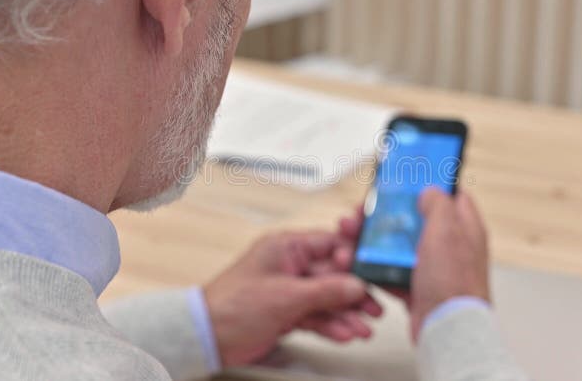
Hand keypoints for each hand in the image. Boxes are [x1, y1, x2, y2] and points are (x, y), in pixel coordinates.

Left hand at [204, 232, 382, 366]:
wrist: (207, 337)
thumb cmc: (232, 306)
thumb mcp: (286, 296)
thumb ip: (325, 291)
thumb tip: (355, 285)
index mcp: (285, 247)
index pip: (329, 244)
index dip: (353, 259)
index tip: (372, 273)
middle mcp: (288, 265)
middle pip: (332, 275)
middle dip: (354, 293)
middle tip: (374, 306)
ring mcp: (288, 289)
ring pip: (326, 298)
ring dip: (346, 313)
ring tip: (363, 327)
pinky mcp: (286, 311)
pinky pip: (316, 315)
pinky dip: (330, 324)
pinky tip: (345, 333)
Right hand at [337, 189, 489, 341]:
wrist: (447, 329)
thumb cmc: (454, 284)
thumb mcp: (446, 231)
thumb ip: (438, 204)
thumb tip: (430, 191)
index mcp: (463, 227)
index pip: (449, 196)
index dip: (427, 185)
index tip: (405, 181)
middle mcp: (450, 246)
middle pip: (415, 220)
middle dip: (389, 216)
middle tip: (367, 213)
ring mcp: (433, 267)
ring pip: (400, 246)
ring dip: (377, 242)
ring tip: (356, 238)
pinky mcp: (418, 287)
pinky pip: (394, 271)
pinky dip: (378, 268)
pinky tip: (363, 264)